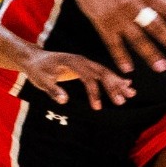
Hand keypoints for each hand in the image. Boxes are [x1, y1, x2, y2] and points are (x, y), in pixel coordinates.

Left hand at [18, 49, 135, 108]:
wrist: (34, 58)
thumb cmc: (37, 70)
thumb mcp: (41, 81)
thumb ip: (53, 90)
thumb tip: (64, 101)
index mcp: (72, 62)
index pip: (87, 77)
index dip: (94, 93)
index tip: (97, 107)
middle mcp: (82, 60)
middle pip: (102, 72)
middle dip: (113, 87)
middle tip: (122, 101)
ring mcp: (85, 62)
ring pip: (105, 72)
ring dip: (118, 83)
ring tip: (131, 94)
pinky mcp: (86, 66)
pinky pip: (102, 73)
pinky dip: (114, 79)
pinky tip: (126, 85)